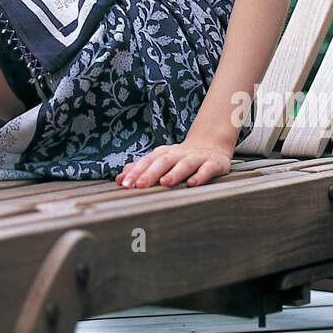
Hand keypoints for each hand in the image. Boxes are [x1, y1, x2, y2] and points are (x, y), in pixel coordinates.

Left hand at [115, 140, 233, 188]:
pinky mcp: (213, 163)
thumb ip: (141, 168)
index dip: (135, 172)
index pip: (147, 161)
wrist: (210, 147)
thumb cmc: (180, 158)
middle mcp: (178, 154)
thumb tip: (119, 178)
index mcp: (164, 153)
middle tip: (139, 185)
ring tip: (164, 182)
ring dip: (174, 173)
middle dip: (150, 173)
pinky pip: (206, 169)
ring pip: (184, 164)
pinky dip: (200, 175)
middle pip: (163, 161)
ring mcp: (196, 158)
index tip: (124, 184)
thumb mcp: (160, 160)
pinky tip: (192, 183)